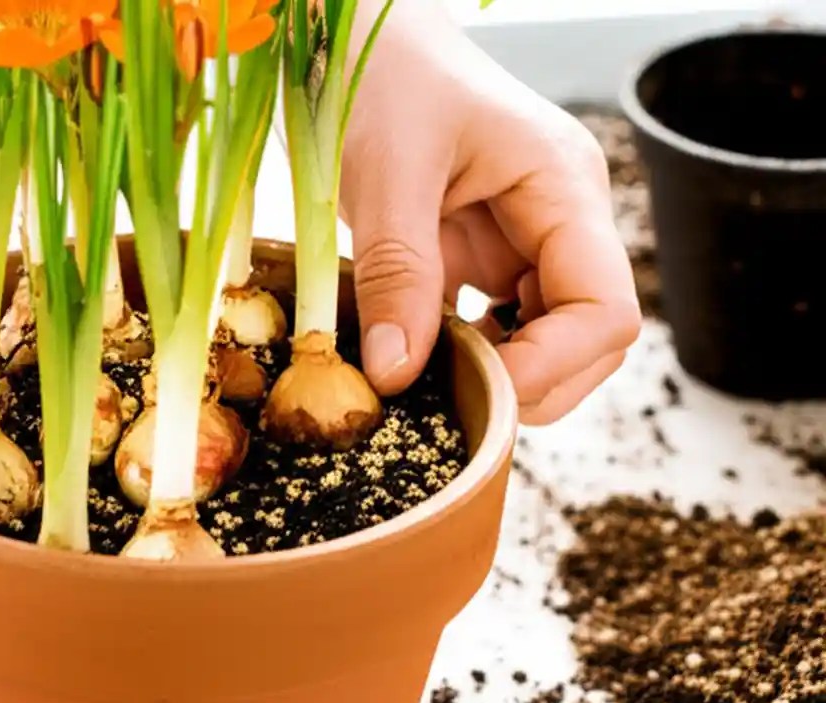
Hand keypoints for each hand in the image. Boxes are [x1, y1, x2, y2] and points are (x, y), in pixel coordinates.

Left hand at [340, 0, 640, 424]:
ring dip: (502, 374)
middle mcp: (558, 218)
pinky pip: (497, 323)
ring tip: (434, 385)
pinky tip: (424, 358)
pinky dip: (469, 353)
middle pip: (590, 338)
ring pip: (548, 339)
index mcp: (562, 187)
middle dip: (534, 382)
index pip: (607, 309)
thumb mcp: (385, 171)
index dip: (555, 366)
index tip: (483, 390)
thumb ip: (396, 272)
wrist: (361, 36)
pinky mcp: (482, 251)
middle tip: (452, 401)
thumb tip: (398, 372)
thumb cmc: (382, 74)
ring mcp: (523, 237)